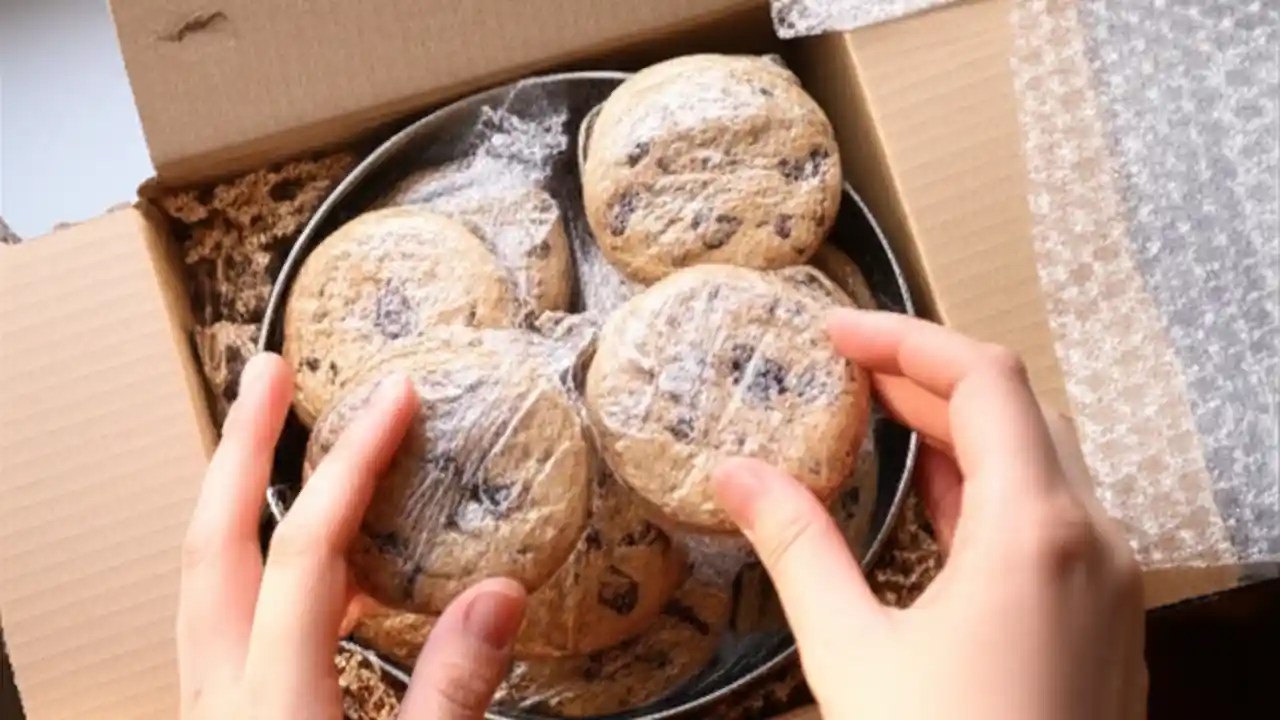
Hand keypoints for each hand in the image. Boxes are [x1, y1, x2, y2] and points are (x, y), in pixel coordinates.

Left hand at [177, 354, 526, 719]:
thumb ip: (452, 689)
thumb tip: (499, 593)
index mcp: (273, 701)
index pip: (305, 551)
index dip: (353, 463)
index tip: (394, 399)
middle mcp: (223, 693)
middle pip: (216, 539)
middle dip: (244, 444)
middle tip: (269, 373)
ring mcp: (215, 705)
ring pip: (213, 573)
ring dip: (246, 496)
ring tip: (283, 441)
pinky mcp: (228, 717)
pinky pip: (235, 614)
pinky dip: (272, 565)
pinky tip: (332, 568)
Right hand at [714, 310, 1145, 719]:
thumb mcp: (851, 652)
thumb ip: (797, 548)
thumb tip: (736, 476)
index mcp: (1035, 531)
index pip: (983, 379)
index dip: (904, 340)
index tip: (835, 335)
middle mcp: (1091, 543)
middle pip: (1015, 413)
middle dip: (927, 379)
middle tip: (848, 370)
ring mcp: (1106, 584)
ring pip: (1039, 464)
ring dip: (960, 432)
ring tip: (881, 419)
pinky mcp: (1101, 621)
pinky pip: (1049, 519)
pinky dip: (988, 488)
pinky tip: (934, 501)